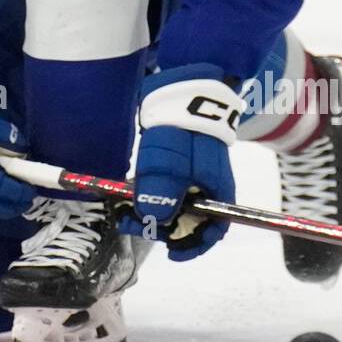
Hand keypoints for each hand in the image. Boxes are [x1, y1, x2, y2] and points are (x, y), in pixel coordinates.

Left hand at [119, 68, 243, 260]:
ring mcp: (195, 176)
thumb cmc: (182, 127)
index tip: (170, 253)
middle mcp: (208, 187)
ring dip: (152, 212)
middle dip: (161, 227)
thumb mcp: (170, 161)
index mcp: (217, 191)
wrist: (183, 88)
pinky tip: (131, 192)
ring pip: (175, 205)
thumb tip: (153, 220)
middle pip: (189, 221)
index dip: (193, 246)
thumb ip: (162, 192)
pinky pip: (168, 189)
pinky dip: (151, 195)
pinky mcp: (180, 165)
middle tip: (130, 223)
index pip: (212, 230)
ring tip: (124, 209)